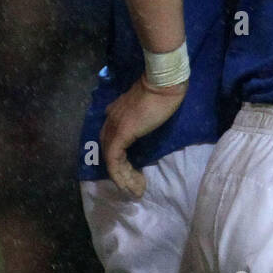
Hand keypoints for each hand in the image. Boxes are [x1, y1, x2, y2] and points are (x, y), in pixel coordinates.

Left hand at [101, 76, 187, 196]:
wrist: (163, 82)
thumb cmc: (163, 90)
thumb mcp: (148, 103)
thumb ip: (140, 113)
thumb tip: (143, 123)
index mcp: (115, 112)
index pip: (111, 139)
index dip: (119, 157)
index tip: (133, 170)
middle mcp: (110, 120)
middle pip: (108, 152)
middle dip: (120, 171)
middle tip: (135, 185)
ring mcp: (114, 127)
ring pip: (111, 160)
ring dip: (123, 178)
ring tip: (136, 190)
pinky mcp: (121, 135)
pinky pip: (114, 162)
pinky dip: (120, 176)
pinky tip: (129, 186)